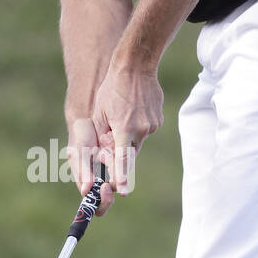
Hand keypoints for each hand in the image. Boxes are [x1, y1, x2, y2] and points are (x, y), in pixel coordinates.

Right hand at [66, 116, 113, 215]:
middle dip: (115, 179)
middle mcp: (102, 179)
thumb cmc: (79, 137)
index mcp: (88, 184)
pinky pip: (127, 160)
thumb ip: (82, 171)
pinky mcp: (123, 157)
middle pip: (114, 191)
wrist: (90, 117)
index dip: (103, 202)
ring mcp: (113, 169)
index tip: (105, 187)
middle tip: (108, 162)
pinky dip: (119, 150)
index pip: (97, 206)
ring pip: (122, 174)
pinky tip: (108, 136)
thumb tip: (86, 191)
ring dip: (114, 158)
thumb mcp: (78, 153)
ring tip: (104, 139)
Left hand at [91, 62, 163, 195]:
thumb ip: (101, 137)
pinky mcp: (158, 120)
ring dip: (128, 135)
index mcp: (124, 128)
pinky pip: (145, 130)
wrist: (136, 66)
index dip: (122, 176)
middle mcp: (142, 129)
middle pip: (130, 152)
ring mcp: (153, 125)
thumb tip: (104, 157)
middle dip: (121, 152)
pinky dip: (138, 126)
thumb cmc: (112, 89)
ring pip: (138, 141)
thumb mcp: (99, 113)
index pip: (123, 159)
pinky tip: (133, 108)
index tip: (122, 191)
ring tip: (123, 112)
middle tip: (114, 134)